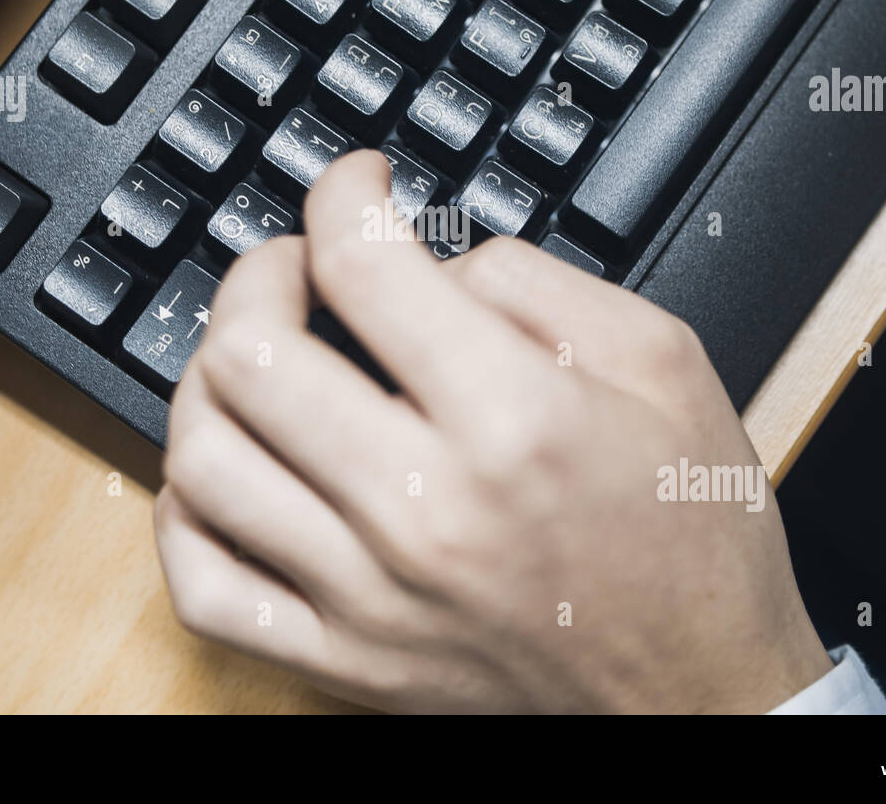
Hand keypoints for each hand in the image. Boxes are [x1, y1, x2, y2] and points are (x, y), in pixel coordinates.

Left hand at [155, 151, 831, 712]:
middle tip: (295, 264)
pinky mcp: (344, 661)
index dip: (342, 192)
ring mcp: (369, 597)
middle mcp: (426, 511)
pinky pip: (204, 583)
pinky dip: (186, 510)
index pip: (363, 265)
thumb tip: (428, 259)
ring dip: (208, 377)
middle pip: (250, 353)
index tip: (355, 187)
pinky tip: (225, 470)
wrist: (699, 697)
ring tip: (253, 356)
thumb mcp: (665, 363)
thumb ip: (538, 285)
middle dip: (258, 272)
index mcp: (514, 421)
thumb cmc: (692, 539)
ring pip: (204, 457)